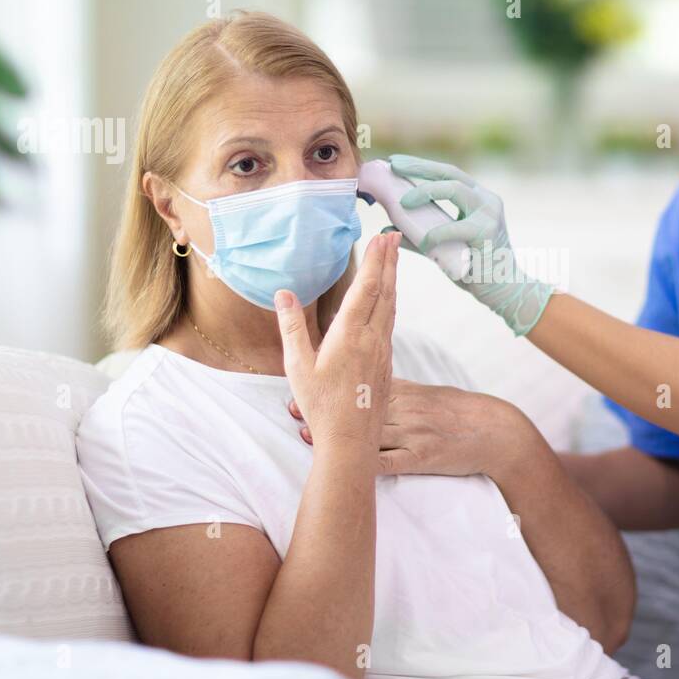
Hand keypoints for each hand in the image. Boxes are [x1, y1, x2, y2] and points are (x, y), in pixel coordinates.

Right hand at [275, 232, 399, 456]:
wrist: (351, 442)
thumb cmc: (321, 406)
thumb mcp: (298, 367)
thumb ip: (292, 327)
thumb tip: (283, 293)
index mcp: (351, 335)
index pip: (366, 288)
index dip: (375, 260)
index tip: (380, 238)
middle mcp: (373, 339)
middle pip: (385, 291)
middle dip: (389, 261)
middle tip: (394, 235)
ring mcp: (383, 351)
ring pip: (391, 307)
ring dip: (392, 279)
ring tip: (394, 259)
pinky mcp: (386, 363)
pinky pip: (390, 324)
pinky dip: (390, 303)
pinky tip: (387, 301)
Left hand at [289, 378, 531, 481]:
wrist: (494, 431)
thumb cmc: (459, 413)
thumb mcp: (428, 394)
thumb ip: (399, 390)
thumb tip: (370, 383)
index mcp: (406, 392)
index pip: (363, 385)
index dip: (332, 385)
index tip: (304, 384)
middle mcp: (406, 409)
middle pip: (358, 407)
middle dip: (325, 409)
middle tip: (292, 407)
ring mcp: (413, 433)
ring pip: (368, 434)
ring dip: (336, 436)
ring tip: (305, 434)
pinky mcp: (422, 457)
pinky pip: (389, 461)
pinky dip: (364, 462)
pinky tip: (342, 463)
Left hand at [383, 153, 553, 336]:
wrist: (505, 290)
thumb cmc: (474, 268)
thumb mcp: (444, 246)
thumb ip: (420, 234)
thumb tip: (389, 228)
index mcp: (479, 198)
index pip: (448, 173)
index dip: (421, 165)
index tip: (396, 163)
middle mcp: (487, 200)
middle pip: (450, 173)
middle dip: (420, 167)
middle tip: (394, 167)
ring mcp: (489, 214)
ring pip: (455, 189)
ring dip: (425, 191)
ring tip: (402, 201)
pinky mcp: (487, 233)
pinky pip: (455, 227)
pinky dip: (435, 234)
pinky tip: (422, 241)